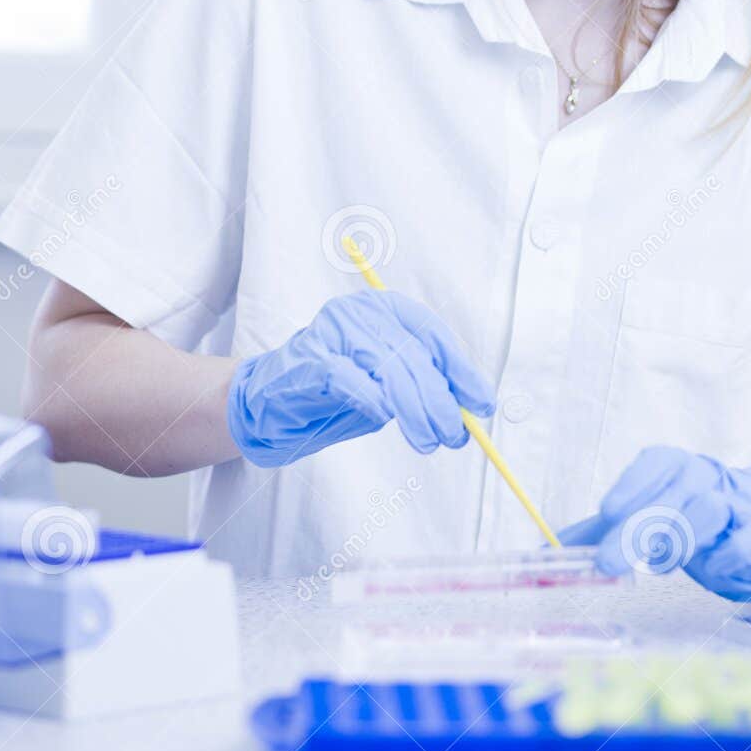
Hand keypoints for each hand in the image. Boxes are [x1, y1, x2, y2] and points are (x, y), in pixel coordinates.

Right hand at [226, 290, 495, 465]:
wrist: (267, 403)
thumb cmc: (333, 393)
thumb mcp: (387, 386)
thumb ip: (422, 387)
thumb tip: (468, 409)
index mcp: (385, 310)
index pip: (434, 336)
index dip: (462, 372)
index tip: (482, 405)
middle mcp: (361, 312)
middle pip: (414, 355)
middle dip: (440, 400)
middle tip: (455, 435)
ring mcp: (332, 331)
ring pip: (388, 367)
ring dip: (414, 408)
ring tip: (428, 440)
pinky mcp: (308, 357)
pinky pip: (348, 376)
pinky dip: (371, 397)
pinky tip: (384, 416)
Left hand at [558, 446, 750, 605]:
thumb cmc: (694, 516)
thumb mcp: (647, 517)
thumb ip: (602, 532)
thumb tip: (546, 548)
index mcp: (675, 467)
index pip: (653, 465)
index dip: (630, 487)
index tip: (606, 514)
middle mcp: (705, 477)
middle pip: (673, 491)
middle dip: (638, 527)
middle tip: (608, 562)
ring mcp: (738, 502)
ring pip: (711, 507)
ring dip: (681, 535)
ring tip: (659, 563)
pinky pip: (750, 538)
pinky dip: (727, 554)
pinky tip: (711, 567)